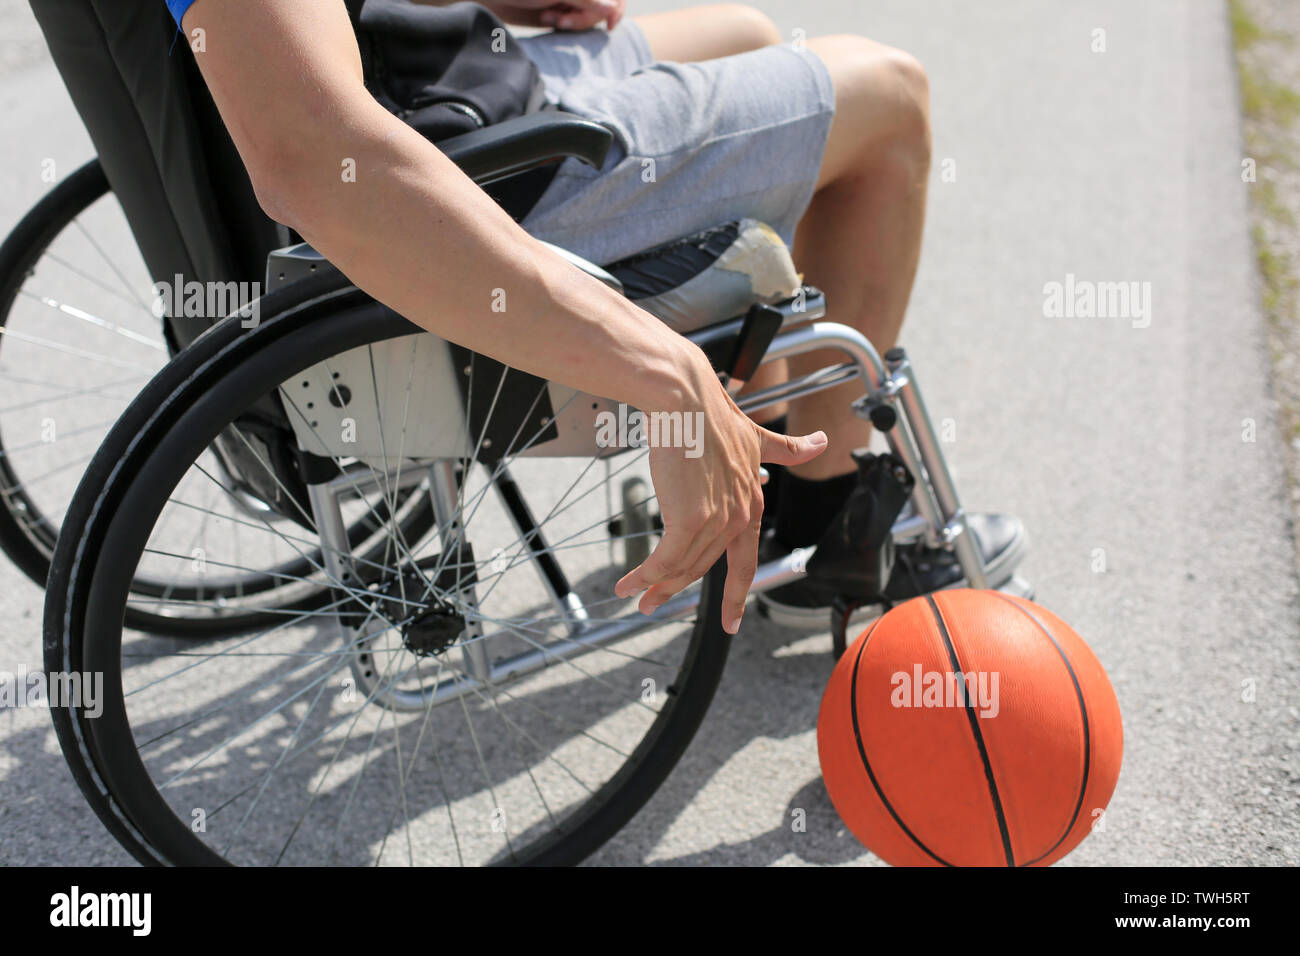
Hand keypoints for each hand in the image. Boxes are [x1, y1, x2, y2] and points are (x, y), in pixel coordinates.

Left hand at [486, 0, 624, 30]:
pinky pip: (576, 23)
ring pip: (590, 16)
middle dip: (584, 17)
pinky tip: (549, 22)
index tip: (609, 25)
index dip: (615, 7)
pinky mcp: (560, 9)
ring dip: (573, 22)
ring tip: (549, 19)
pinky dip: (567, 26)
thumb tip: (613, 7)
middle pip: (603, 6)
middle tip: (561, 21)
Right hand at [615, 346, 827, 633]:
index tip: (730, 622)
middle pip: (704, 568)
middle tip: (653, 607)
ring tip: (634, 595)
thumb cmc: (710, 413)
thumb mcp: (755, 436)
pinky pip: (664, 560)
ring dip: (655, 587)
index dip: (736, 594)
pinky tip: (628, 584)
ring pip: (682, 567)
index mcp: (751, 503)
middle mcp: (738, 516)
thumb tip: (822, 441)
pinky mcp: (689, 519)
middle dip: (676, 592)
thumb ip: (785, 448)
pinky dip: (645, 576)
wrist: (685, 398)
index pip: (745, 561)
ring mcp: (715, 520)